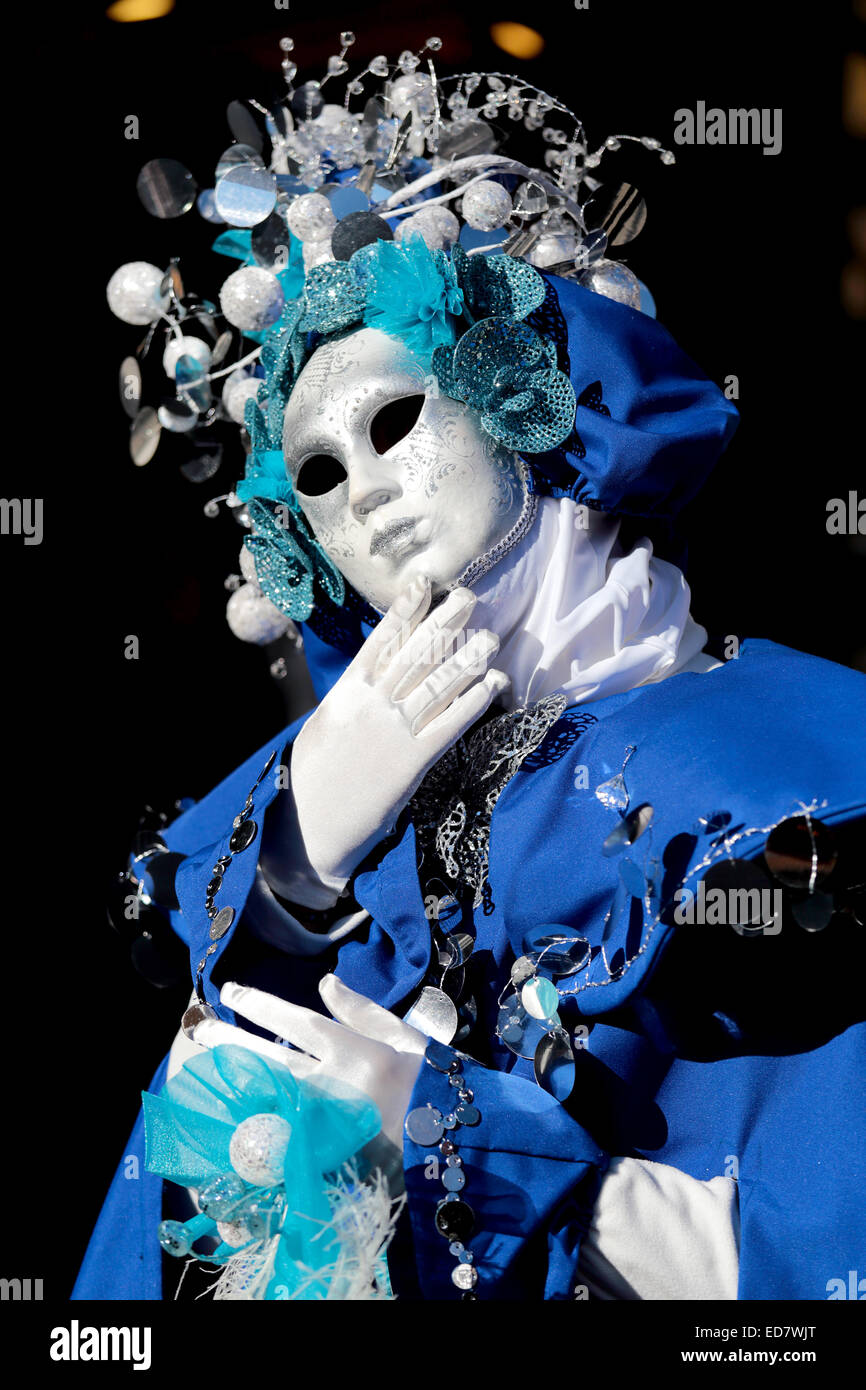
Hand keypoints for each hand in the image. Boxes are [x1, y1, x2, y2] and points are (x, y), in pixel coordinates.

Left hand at [191, 974, 428, 1192]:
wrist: (444, 1142)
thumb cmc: (426, 1083)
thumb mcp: (401, 1036)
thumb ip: (360, 1010)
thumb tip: (324, 983)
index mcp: (352, 1052)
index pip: (294, 1022)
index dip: (259, 1006)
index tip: (230, 992)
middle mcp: (330, 1085)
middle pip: (268, 1058)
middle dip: (230, 1041)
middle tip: (200, 1028)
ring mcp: (321, 1122)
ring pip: (266, 1094)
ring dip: (234, 1077)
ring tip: (205, 1063)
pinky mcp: (320, 1151)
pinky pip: (275, 1130)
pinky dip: (249, 1118)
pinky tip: (226, 1108)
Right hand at [271, 574, 508, 897]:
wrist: (311, 827)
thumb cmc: (312, 776)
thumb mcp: (323, 725)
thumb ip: (349, 697)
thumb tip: (373, 670)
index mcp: (346, 694)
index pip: (380, 642)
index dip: (404, 611)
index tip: (423, 584)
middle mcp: (371, 706)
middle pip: (415, 655)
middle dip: (444, 623)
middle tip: (468, 596)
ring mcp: (393, 733)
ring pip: (438, 685)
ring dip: (468, 658)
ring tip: (489, 637)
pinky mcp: (412, 763)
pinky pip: (450, 725)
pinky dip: (473, 702)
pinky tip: (493, 684)